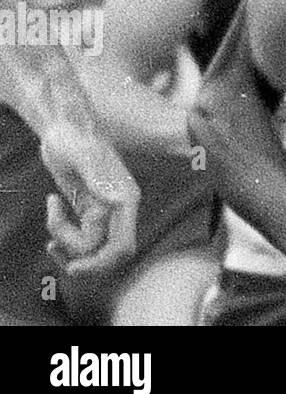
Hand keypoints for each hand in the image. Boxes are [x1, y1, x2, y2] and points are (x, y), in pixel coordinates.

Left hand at [39, 120, 139, 274]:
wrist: (64, 125)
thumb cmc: (73, 137)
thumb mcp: (83, 155)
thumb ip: (100, 178)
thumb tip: (118, 202)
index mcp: (126, 200)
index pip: (123, 247)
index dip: (101, 264)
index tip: (72, 268)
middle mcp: (121, 208)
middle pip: (108, 254)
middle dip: (81, 258)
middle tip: (51, 247)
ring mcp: (106, 210)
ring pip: (90, 247)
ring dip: (64, 238)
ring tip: (51, 211)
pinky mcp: (89, 209)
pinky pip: (79, 235)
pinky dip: (61, 231)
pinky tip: (52, 207)